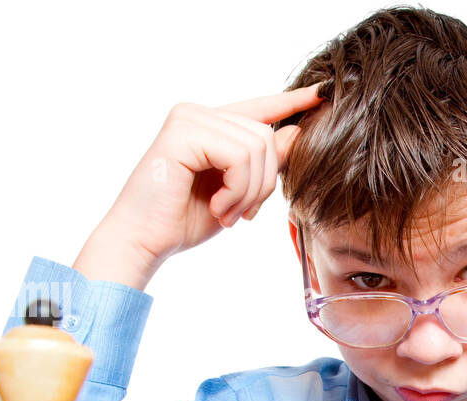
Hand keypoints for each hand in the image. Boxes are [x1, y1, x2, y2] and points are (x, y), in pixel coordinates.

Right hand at [72, 84, 323, 289]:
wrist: (143, 240)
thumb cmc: (183, 219)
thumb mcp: (238, 192)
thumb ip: (264, 164)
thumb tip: (297, 133)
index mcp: (211, 124)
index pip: (260, 108)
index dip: (291, 102)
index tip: (322, 93)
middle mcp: (199, 113)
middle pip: (267, 136)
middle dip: (264, 183)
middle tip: (241, 214)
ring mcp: (189, 118)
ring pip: (257, 147)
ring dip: (250, 193)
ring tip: (227, 214)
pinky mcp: (183, 132)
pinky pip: (238, 156)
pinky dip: (237, 191)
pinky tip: (218, 208)